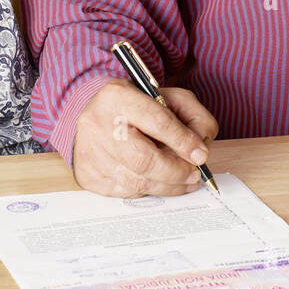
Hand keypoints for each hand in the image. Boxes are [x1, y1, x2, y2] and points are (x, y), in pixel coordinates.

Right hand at [72, 80, 218, 197]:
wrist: (91, 113)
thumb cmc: (134, 106)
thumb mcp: (166, 97)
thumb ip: (192, 116)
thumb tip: (201, 150)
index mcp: (119, 97)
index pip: (157, 122)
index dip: (183, 142)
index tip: (201, 156)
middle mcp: (98, 124)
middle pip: (143, 159)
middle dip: (176, 172)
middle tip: (194, 175)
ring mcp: (90, 152)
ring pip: (136, 181)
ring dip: (167, 186)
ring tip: (184, 182)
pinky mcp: (87, 174)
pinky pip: (124, 191)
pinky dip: (146, 190)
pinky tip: (156, 182)